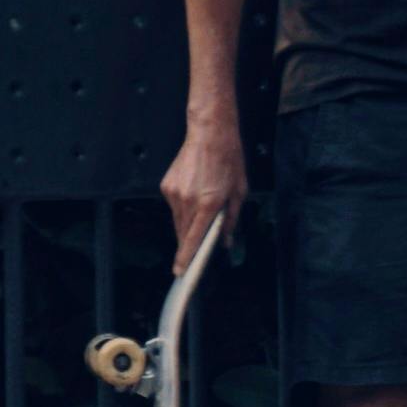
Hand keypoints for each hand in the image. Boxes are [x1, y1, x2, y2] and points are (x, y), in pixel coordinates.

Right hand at [162, 114, 246, 263]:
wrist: (210, 134)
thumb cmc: (229, 161)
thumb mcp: (239, 192)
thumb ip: (231, 219)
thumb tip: (224, 241)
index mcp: (208, 203)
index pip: (193, 238)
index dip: (186, 257)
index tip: (181, 272)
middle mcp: (187, 200)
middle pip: (183, 233)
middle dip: (187, 245)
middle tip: (192, 257)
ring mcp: (174, 193)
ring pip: (177, 221)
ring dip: (186, 226)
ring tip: (199, 220)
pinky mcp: (166, 186)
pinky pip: (174, 207)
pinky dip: (183, 209)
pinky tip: (193, 199)